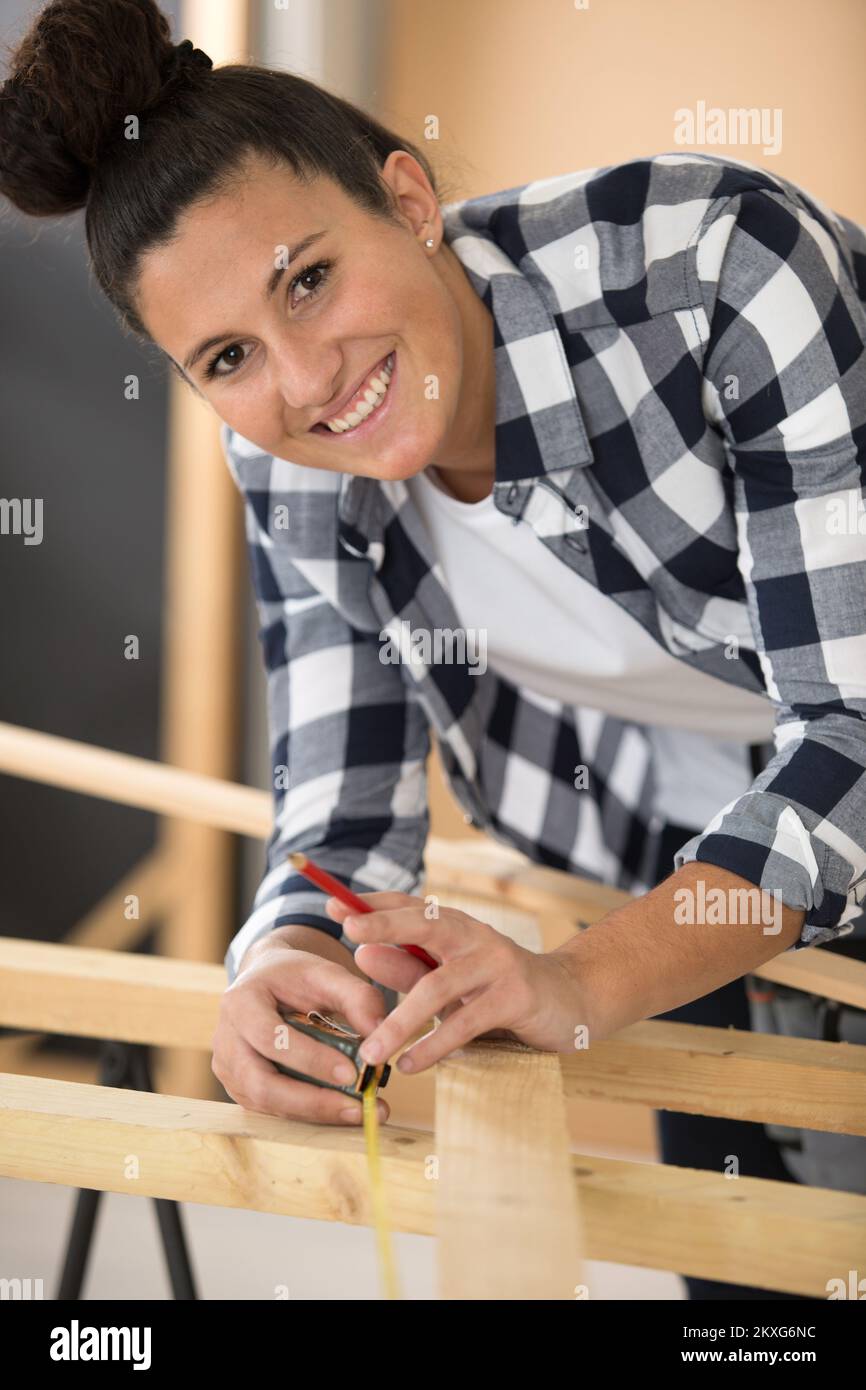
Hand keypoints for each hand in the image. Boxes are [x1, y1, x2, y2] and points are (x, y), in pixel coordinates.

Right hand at [211, 929, 389, 1124]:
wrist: (267, 982)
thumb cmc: (296, 977)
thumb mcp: (327, 973)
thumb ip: (358, 998)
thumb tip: (381, 1038)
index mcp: (241, 1002)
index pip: (269, 1037)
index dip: (309, 1059)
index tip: (351, 1072)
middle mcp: (226, 1040)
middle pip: (261, 1084)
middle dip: (311, 1101)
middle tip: (357, 1108)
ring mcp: (229, 1069)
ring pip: (267, 1104)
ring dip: (315, 1113)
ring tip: (359, 1113)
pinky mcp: (240, 1089)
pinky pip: (272, 1109)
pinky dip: (308, 1114)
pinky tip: (342, 1110)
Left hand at [324, 891, 589, 1073]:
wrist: (568, 1001)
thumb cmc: (497, 990)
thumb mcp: (448, 980)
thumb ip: (408, 969)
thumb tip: (361, 955)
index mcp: (455, 927)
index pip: (410, 905)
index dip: (372, 903)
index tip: (330, 902)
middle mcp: (475, 936)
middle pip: (426, 922)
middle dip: (386, 924)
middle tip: (349, 933)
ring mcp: (497, 964)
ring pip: (439, 985)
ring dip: (400, 1020)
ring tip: (370, 1051)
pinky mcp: (515, 998)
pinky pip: (466, 1022)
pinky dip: (435, 1045)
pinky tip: (410, 1064)